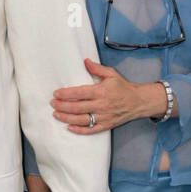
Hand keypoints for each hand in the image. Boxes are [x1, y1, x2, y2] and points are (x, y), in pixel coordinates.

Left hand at [52, 58, 168, 132]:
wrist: (138, 102)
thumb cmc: (123, 87)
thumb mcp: (111, 74)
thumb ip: (97, 68)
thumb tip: (85, 61)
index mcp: (102, 91)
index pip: (80, 93)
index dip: (66, 94)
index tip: (56, 93)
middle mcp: (102, 105)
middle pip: (77, 107)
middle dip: (62, 106)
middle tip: (52, 103)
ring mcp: (104, 117)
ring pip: (82, 120)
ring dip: (67, 118)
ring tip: (56, 115)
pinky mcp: (106, 125)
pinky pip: (91, 130)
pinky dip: (79, 130)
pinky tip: (69, 127)